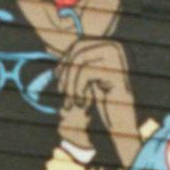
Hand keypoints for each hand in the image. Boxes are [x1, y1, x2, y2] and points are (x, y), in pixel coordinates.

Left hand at [57, 35, 141, 169]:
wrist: (122, 125)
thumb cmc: (102, 101)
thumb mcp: (86, 77)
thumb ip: (74, 61)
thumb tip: (48, 46)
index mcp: (110, 45)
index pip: (79, 45)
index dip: (65, 60)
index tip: (58, 77)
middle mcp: (115, 47)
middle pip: (78, 51)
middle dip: (66, 73)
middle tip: (64, 93)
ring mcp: (117, 58)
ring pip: (80, 62)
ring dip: (71, 85)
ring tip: (73, 103)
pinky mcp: (117, 71)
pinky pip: (86, 73)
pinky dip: (78, 90)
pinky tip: (83, 104)